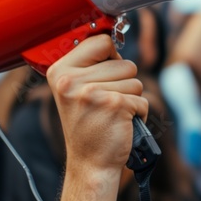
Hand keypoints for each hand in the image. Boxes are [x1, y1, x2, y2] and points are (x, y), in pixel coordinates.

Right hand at [46, 35, 147, 200]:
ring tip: (111, 115)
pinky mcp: (115, 106)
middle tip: (104, 105)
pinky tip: (120, 125)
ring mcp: (92, 93)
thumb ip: (89, 63)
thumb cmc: (88, 126)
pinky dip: (138, 114)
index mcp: (59, 71)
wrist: (90, 165)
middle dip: (122, 83)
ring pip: (134, 80)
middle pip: (123, 62)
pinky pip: (142, 100)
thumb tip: (112, 34)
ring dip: (130, 99)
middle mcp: (71, 81)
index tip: (100, 76)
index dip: (109, 57)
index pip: (101, 41)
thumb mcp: (75, 90)